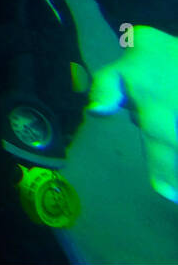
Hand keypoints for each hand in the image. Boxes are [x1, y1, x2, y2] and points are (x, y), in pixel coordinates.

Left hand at [88, 25, 177, 201]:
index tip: (167, 196)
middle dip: (176, 168)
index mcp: (157, 102)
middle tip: (174, 198)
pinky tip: (174, 167)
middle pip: (176, 140)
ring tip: (174, 190)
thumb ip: (104, 91)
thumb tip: (96, 112)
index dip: (164, 166)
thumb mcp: (117, 72)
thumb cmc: (143, 66)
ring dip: (177, 160)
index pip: (160, 137)